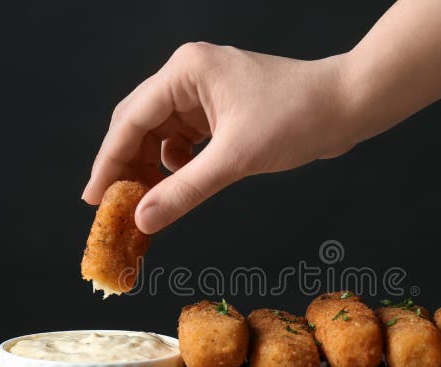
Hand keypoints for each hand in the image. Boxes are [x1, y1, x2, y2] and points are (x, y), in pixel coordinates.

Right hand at [82, 43, 353, 233]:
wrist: (347, 107)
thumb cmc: (297, 119)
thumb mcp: (236, 159)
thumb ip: (185, 190)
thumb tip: (144, 220)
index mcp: (187, 71)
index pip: (132, 119)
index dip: (109, 162)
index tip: (94, 198)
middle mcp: (190, 75)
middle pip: (140, 124)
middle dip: (128, 166)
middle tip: (114, 207)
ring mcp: (206, 91)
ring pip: (162, 134)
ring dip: (152, 168)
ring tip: (146, 202)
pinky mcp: (221, 109)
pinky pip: (185, 139)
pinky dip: (178, 164)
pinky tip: (180, 182)